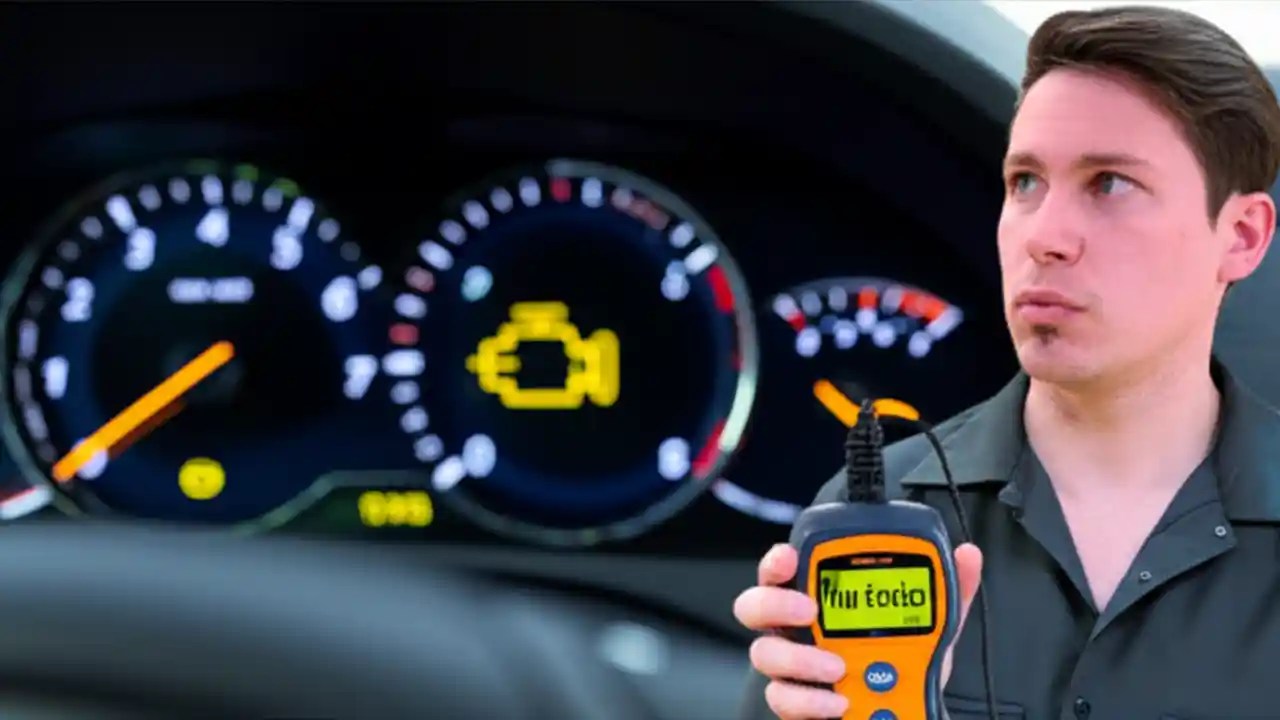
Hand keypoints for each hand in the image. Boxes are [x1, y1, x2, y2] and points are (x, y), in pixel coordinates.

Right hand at [733, 542, 983, 718]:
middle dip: (776, 603)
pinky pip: (783, 699)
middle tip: (810, 610)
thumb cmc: (902, 664)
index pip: (782, 569)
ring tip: (838, 667)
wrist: (906, 717)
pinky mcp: (796, 702)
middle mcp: (795, 630)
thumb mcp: (930, 625)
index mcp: (819, 598)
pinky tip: (837, 701)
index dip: (778, 560)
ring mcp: (791, 668)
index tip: (792, 558)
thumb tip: (968, 554)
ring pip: (764, 654)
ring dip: (800, 659)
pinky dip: (810, 701)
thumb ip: (947, 590)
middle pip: (754, 606)